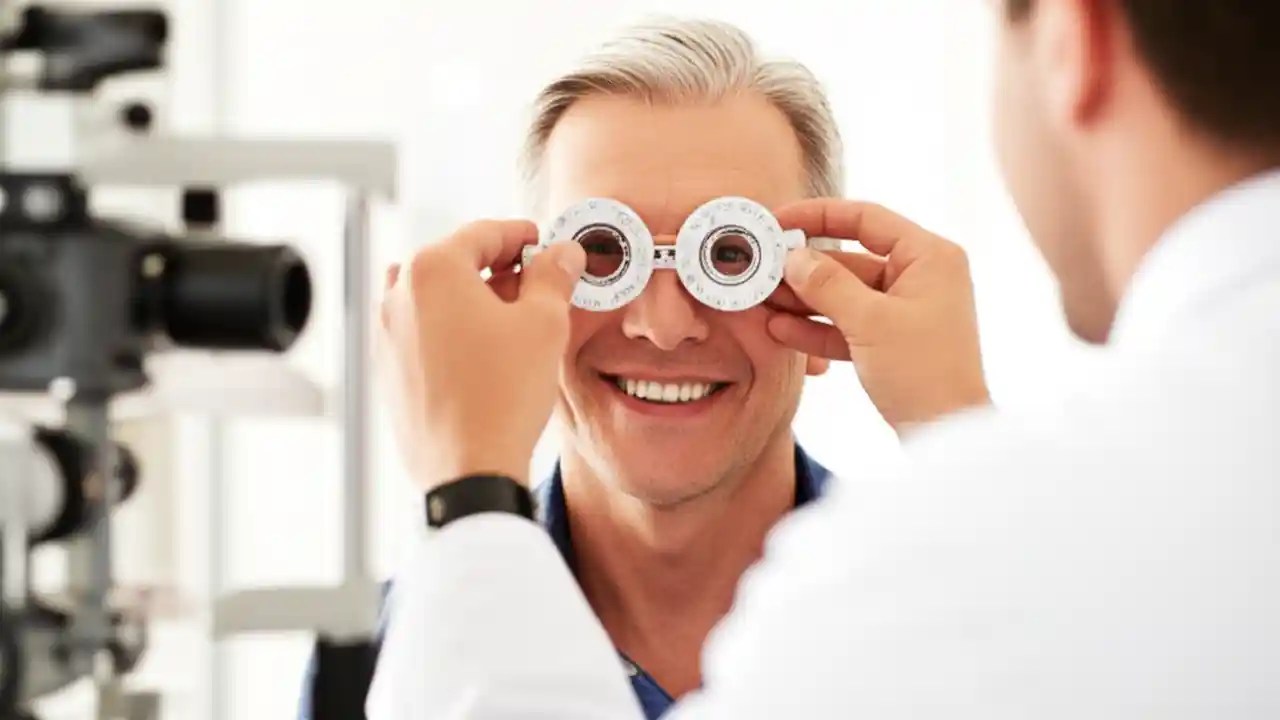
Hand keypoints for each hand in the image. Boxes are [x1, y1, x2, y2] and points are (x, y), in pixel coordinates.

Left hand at [377, 220, 584, 488]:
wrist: (468, 469)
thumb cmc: (504, 394)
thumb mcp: (545, 324)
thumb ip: (553, 276)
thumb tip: (563, 253)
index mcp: (432, 270)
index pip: (483, 234)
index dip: (521, 236)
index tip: (543, 244)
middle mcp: (398, 296)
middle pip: (453, 262)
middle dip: (496, 268)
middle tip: (535, 282)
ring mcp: (386, 335)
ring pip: (433, 297)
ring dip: (470, 298)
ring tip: (509, 320)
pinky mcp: (386, 371)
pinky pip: (420, 333)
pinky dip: (450, 330)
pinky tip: (484, 354)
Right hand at [766, 199, 989, 431]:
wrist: (948, 437)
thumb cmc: (924, 373)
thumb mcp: (869, 322)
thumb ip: (827, 284)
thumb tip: (792, 256)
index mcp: (929, 257)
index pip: (866, 218)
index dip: (817, 215)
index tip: (777, 220)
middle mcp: (920, 277)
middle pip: (850, 258)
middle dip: (803, 268)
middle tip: (759, 269)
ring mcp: (905, 311)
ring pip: (844, 295)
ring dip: (803, 300)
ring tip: (761, 301)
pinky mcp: (891, 342)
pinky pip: (847, 325)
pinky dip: (817, 328)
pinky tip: (779, 331)